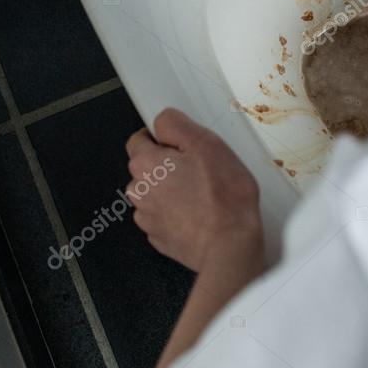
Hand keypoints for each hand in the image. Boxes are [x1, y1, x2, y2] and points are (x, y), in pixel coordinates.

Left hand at [124, 109, 262, 271]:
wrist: (229, 246)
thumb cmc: (222, 196)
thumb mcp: (206, 143)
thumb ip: (176, 125)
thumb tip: (161, 121)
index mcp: (145, 164)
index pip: (138, 140)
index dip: (161, 138)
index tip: (183, 144)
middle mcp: (139, 191)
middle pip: (148, 168)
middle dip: (169, 166)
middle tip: (201, 169)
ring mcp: (148, 219)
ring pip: (156, 194)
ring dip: (173, 192)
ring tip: (204, 195)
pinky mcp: (160, 239)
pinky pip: (166, 218)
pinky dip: (179, 215)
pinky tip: (202, 215)